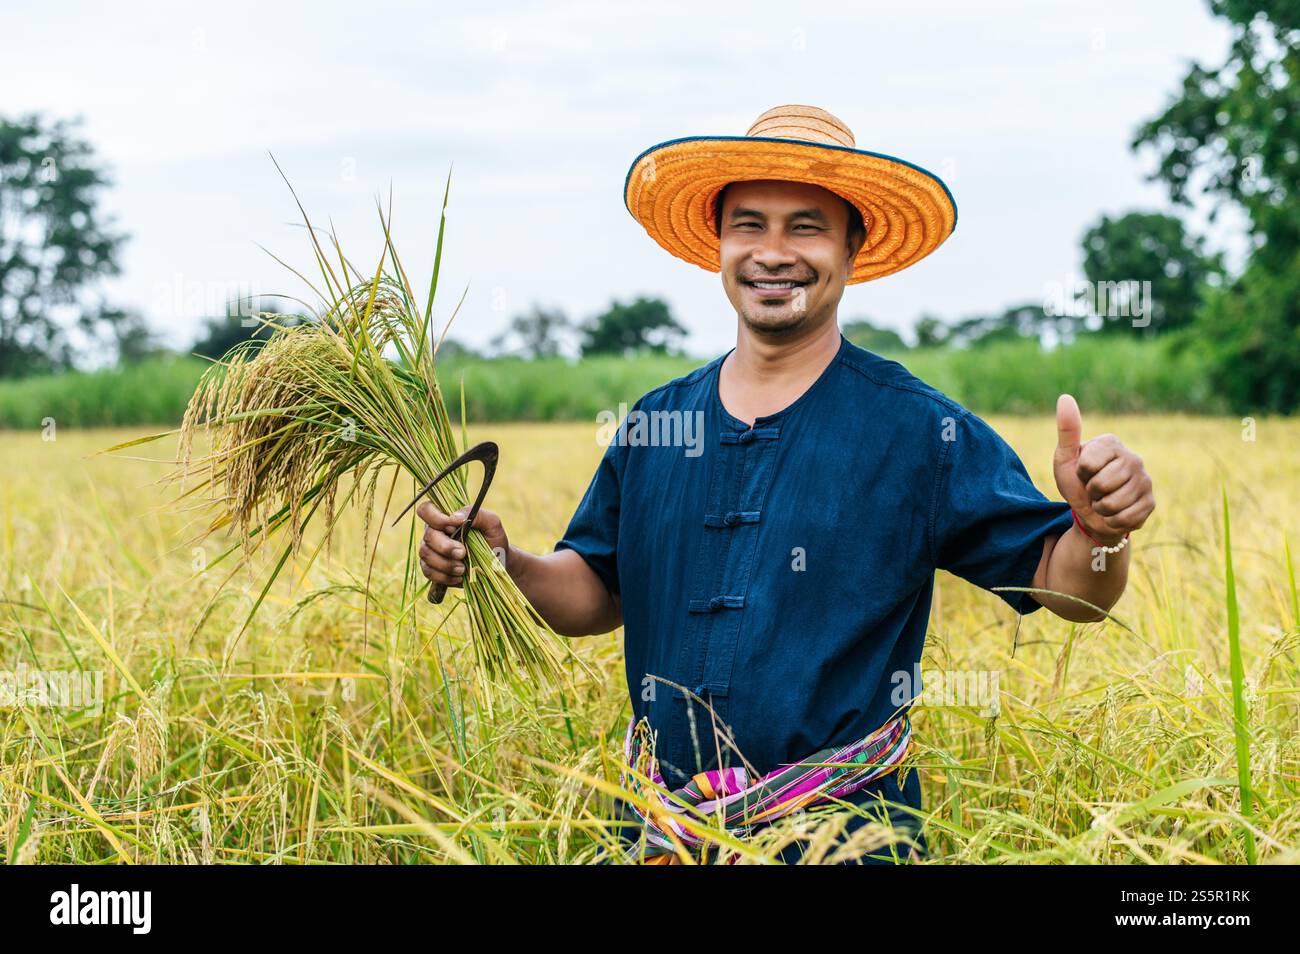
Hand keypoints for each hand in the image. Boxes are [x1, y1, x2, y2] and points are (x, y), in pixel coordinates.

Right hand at [415, 501, 509, 589]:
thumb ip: (478, 515)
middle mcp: (434, 532)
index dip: (435, 518)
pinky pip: (428, 572)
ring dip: (445, 564)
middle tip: (462, 553)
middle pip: (427, 536)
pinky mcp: (431, 568)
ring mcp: (430, 550)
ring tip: (462, 568)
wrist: (495, 565)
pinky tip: (458, 577)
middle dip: (445, 546)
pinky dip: (444, 576)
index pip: (426, 509)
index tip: (453, 527)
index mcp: (445, 517)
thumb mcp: (492, 524)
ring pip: (425, 554)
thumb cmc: (493, 540)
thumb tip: (455, 517)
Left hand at [1053, 394, 1154, 544]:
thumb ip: (1067, 430)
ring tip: (1103, 501)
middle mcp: (1134, 458)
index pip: (1088, 463)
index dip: (1080, 473)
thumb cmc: (1077, 483)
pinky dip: (1113, 520)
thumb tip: (1065, 397)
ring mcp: (1145, 480)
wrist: (1091, 513)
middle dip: (1091, 492)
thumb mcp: (1065, 458)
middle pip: (1101, 484)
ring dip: (1101, 508)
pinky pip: (1126, 517)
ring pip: (1113, 502)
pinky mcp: (1151, 502)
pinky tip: (1115, 513)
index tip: (1083, 472)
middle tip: (1093, 489)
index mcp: (1112, 443)